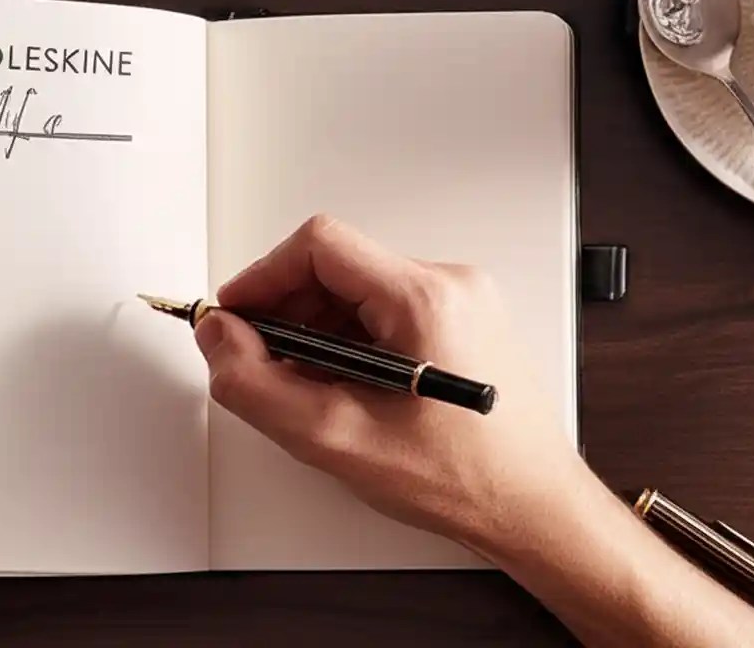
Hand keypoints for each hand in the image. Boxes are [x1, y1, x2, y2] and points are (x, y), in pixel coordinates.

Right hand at [195, 215, 583, 549]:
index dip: (262, 276)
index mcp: (425, 298)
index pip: (319, 245)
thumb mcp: (337, 439)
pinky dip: (348, 341)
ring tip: (304, 386)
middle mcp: (450, 285)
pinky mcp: (462, 322)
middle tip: (258, 360)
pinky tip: (342, 389)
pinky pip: (384, 311)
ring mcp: (461, 301)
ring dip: (315, 329)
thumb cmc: (465, 479)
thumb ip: (258, 384)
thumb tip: (219, 337)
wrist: (533, 508)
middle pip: (336, 265)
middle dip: (285, 309)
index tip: (234, 315)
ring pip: (357, 291)